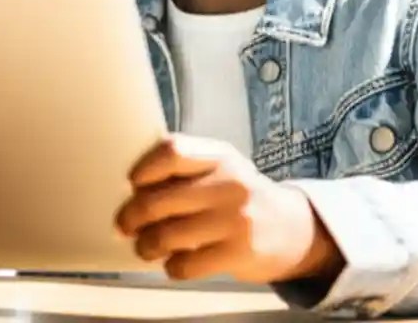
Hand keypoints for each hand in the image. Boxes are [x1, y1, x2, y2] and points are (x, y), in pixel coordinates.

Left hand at [115, 135, 343, 283]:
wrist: (293, 230)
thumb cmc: (242, 197)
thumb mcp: (222, 170)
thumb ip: (185, 171)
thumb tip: (131, 190)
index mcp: (220, 155)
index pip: (172, 151)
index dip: (144, 169)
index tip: (132, 184)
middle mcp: (229, 183)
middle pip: (159, 199)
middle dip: (132, 216)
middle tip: (125, 225)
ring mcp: (235, 219)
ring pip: (167, 235)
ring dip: (146, 245)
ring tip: (145, 247)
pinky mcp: (238, 253)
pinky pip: (186, 264)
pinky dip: (172, 266)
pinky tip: (174, 262)